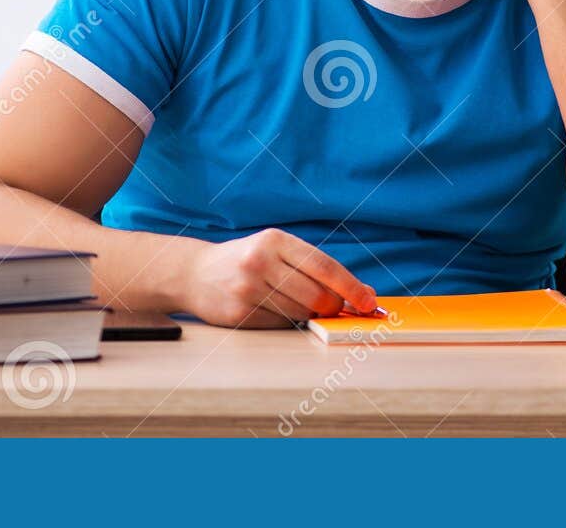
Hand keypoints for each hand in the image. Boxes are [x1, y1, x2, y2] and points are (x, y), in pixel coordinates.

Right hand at [180, 228, 375, 327]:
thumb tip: (364, 293)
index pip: (325, 266)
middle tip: (331, 306)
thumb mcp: (277, 250)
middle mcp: (260, 261)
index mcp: (275, 240)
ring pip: (301, 312)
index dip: (351, 286)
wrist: (195, 273)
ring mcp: (247, 289)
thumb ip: (316, 268)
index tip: (369, 301)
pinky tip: (272, 309)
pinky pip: (280, 325)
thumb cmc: (248, 260)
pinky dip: (286, 322)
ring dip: (307, 314)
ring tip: (290, 301)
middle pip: (317, 295)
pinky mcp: (238, 314)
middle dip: (331, 305)